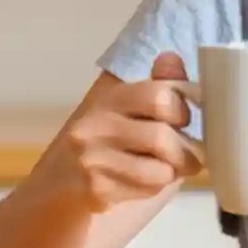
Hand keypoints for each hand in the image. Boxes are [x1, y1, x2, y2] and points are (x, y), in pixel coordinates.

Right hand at [60, 52, 203, 210]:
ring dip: (173, 172)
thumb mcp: (127, 112)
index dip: (181, 110)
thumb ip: (156, 86)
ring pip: (160, 168)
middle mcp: (95, 124)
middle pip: (161, 136)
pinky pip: (147, 189)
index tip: (183, 121)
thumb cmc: (104, 146)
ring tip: (168, 170)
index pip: (159, 95)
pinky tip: (143, 184)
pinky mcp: (94, 190)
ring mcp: (91, 158)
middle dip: (186, 150)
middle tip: (190, 156)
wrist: (57, 189)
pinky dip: (155, 188)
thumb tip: (172, 58)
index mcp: (110, 98)